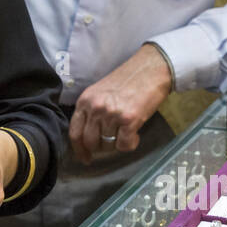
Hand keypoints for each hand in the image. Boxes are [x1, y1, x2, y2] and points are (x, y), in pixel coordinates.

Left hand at [68, 44, 171, 165]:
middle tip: (112, 143)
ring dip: (117, 144)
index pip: (75, 132)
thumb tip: (90, 135)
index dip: (79, 149)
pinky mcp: (129, 119)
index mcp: (85, 100)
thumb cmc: (128, 80)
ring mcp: (111, 114)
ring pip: (108, 145)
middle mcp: (95, 108)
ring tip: (126, 132)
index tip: (85, 158)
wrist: (151, 68)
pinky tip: (135, 134)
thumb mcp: (100, 92)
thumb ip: (92, 111)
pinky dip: (131, 144)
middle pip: (90, 142)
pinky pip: (124, 145)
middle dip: (101, 148)